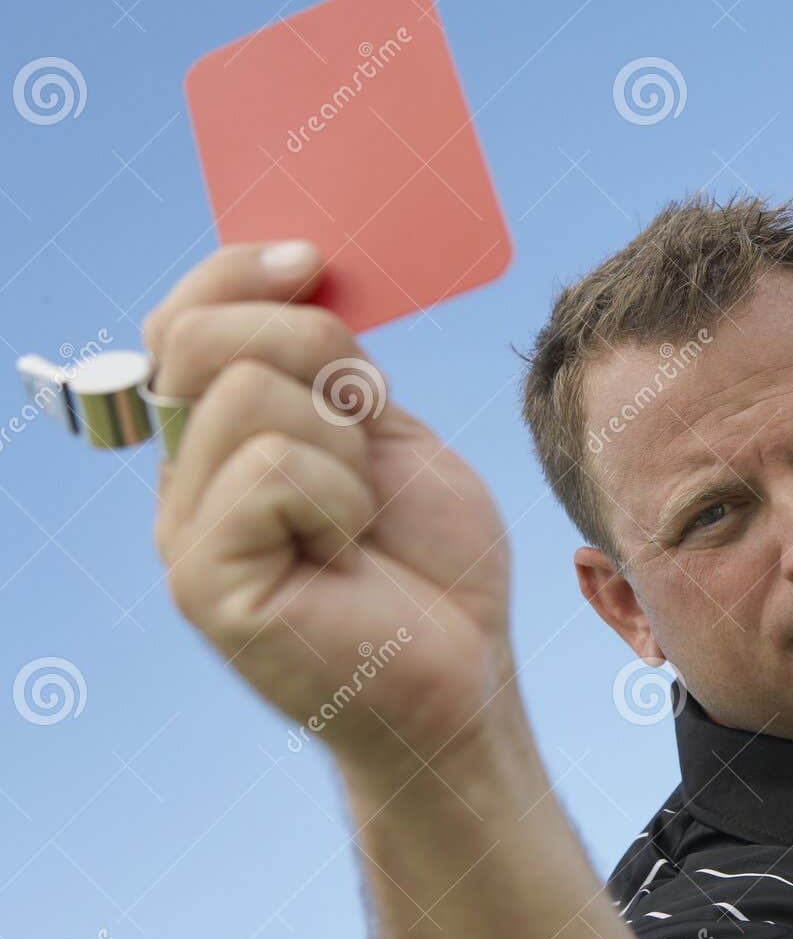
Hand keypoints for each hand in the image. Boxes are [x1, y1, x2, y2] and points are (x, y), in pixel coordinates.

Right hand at [147, 241, 516, 772]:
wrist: (464, 675)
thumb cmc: (433, 564)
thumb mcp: (390, 437)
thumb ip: (332, 369)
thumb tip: (296, 275)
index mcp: (223, 440)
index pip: (183, 321)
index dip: (239, 273)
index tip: (314, 264)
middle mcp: (186, 480)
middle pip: (198, 336)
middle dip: (310, 345)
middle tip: (368, 415)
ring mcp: (185, 530)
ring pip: (245, 393)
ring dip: (343, 443)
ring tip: (361, 515)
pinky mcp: (204, 580)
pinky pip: (270, 468)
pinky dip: (339, 494)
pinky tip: (347, 550)